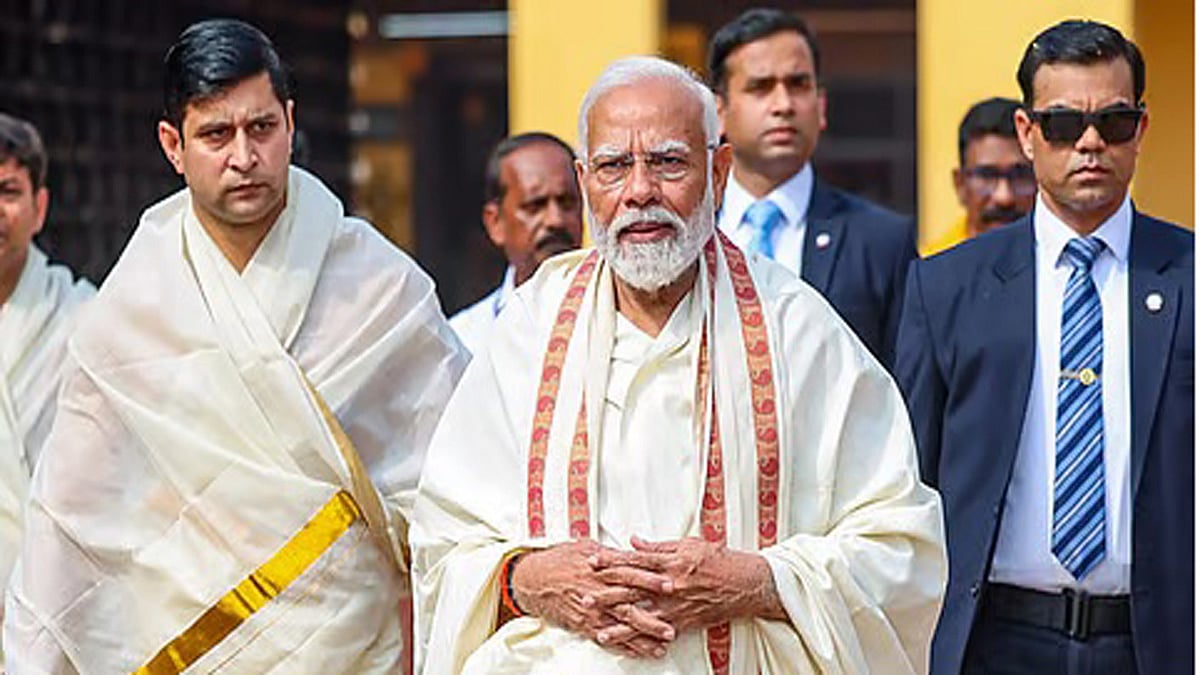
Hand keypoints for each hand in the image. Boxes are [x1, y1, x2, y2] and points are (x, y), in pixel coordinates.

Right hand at [510, 540, 676, 657]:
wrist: (532, 580)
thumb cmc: (559, 560)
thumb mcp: (584, 547)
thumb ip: (610, 553)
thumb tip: (631, 549)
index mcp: (600, 569)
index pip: (630, 573)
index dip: (650, 578)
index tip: (669, 582)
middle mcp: (598, 591)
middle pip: (630, 603)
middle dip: (653, 612)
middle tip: (674, 620)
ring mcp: (593, 611)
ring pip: (623, 625)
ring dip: (645, 634)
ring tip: (664, 642)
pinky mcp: (586, 625)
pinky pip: (609, 638)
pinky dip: (626, 647)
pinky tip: (642, 652)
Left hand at [590, 536, 785, 633]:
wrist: (745, 583)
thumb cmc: (719, 560)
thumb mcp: (689, 544)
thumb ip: (659, 546)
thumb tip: (634, 542)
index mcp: (670, 561)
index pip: (634, 560)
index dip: (612, 560)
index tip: (593, 561)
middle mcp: (670, 584)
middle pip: (633, 589)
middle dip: (607, 593)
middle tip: (585, 596)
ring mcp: (677, 606)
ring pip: (643, 616)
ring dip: (619, 624)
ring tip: (598, 629)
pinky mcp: (684, 621)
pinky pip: (659, 632)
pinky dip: (643, 639)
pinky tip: (629, 645)